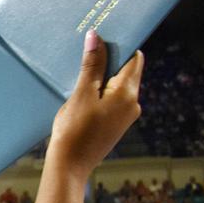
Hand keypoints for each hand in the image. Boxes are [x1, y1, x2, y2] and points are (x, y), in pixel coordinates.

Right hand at [48, 31, 142, 173]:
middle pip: (127, 72)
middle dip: (109, 62)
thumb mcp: (81, 94)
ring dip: (103, 78)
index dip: (120, 47)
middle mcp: (133, 104)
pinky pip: (112, 101)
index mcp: (128, 93)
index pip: (134, 59)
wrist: (69, 166)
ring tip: (82, 75)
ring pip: (118, 87)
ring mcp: (126, 116)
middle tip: (88, 54)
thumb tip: (96, 37)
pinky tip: (83, 96)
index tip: (103, 40)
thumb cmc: (74, 130)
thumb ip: (91, 65)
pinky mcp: (115, 125)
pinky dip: (101, 93)